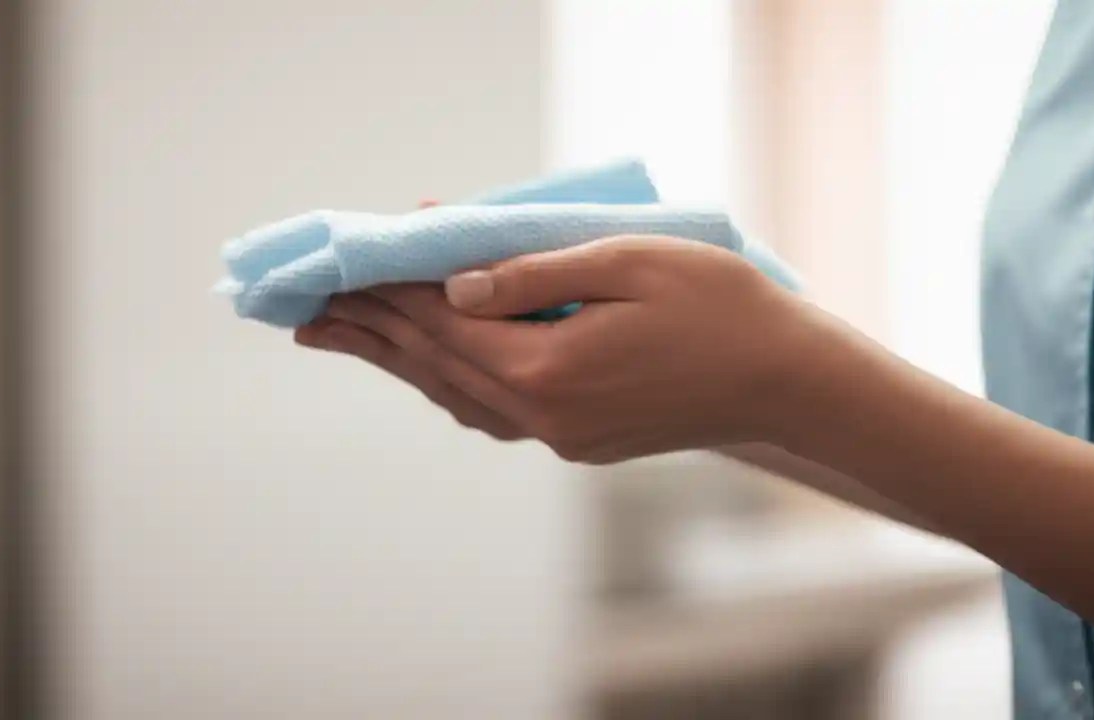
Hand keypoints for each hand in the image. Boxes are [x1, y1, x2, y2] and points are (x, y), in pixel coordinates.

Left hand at [296, 235, 818, 462]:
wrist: (785, 381)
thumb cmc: (719, 306)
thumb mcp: (627, 263)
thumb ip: (533, 273)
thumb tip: (453, 284)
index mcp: (549, 368)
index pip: (443, 324)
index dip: (389, 293)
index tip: (343, 270)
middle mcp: (545, 414)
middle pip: (435, 368)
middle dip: (371, 335)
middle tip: (309, 316)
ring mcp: (563, 436)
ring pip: (459, 396)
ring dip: (403, 364)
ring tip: (350, 339)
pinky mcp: (582, 441)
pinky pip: (495, 413)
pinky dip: (453, 384)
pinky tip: (433, 371)